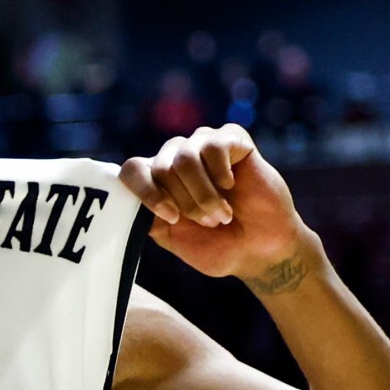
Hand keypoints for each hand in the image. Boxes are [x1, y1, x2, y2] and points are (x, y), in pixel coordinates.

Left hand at [118, 124, 308, 284]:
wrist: (262, 251)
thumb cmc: (218, 246)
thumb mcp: (174, 239)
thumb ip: (148, 219)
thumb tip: (127, 201)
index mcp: (157, 182)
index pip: (131, 170)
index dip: (146, 192)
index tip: (171, 217)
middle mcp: (176, 158)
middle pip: (161, 167)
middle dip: (186, 202)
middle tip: (210, 222)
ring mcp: (202, 145)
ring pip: (185, 157)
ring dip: (205, 193)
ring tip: (223, 213)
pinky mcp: (232, 139)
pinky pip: (213, 145)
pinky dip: (221, 173)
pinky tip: (232, 185)